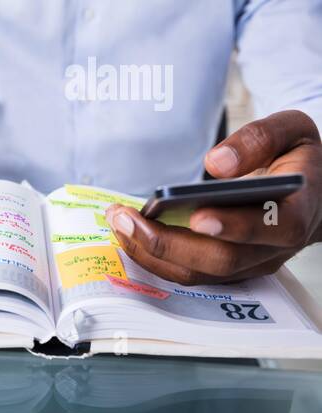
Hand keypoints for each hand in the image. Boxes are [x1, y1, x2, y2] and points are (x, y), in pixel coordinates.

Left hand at [107, 110, 321, 284]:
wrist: (311, 189)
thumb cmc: (296, 158)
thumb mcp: (291, 130)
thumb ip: (260, 139)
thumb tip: (217, 163)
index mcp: (299, 209)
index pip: (272, 226)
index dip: (234, 226)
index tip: (196, 215)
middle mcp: (276, 245)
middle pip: (223, 258)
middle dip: (168, 242)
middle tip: (127, 219)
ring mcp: (252, 262)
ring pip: (200, 273)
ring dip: (153, 252)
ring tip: (118, 223)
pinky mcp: (230, 269)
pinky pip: (189, 273)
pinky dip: (155, 257)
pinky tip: (129, 233)